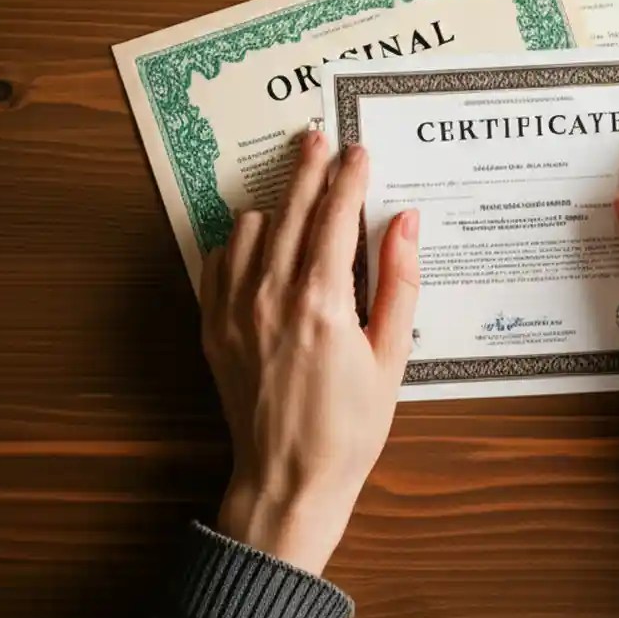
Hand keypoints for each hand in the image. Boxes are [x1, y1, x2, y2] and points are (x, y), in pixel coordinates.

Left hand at [200, 132, 419, 574]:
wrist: (288, 480)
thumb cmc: (350, 428)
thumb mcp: (392, 358)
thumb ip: (399, 283)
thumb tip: (405, 222)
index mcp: (323, 304)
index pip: (337, 217)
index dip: (350, 178)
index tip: (359, 151)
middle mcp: (272, 297)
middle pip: (291, 210)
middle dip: (308, 169)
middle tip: (318, 137)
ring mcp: (235, 311)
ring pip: (250, 228)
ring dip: (276, 206)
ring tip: (296, 198)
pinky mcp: (213, 328)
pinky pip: (220, 261)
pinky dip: (240, 242)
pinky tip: (260, 243)